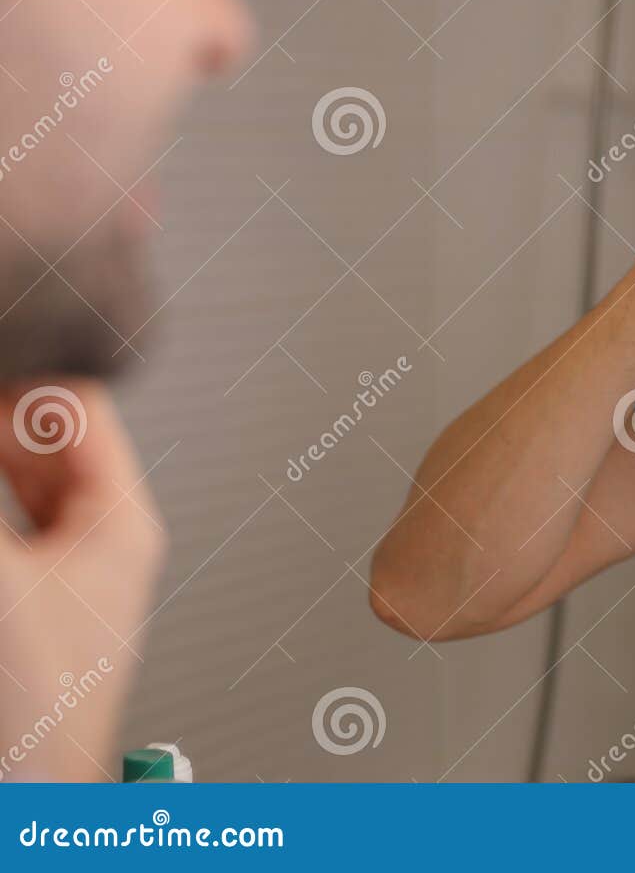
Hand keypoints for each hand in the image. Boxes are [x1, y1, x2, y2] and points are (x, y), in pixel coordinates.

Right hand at [0, 382, 165, 781]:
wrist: (22, 815)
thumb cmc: (34, 719)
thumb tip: (0, 431)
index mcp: (117, 521)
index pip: (75, 404)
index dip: (22, 361)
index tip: (1, 327)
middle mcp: (88, 542)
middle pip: (29, 440)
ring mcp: (44, 577)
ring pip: (9, 484)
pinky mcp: (13, 608)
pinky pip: (3, 527)